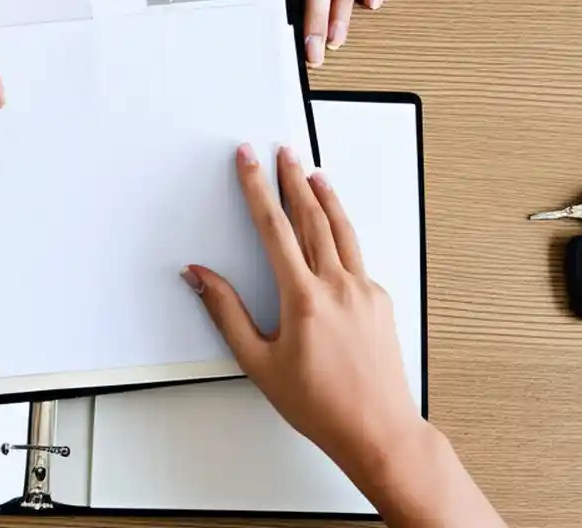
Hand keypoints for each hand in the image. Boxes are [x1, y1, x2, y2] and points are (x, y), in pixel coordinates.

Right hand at [182, 145, 505, 526]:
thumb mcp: (258, 362)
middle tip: (281, 152)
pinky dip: (343, 232)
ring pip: (342, 230)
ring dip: (324, 197)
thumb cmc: (319, 405)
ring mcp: (364, 290)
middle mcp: (338, 286)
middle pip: (311, 217)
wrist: (377, 429)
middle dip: (292, 180)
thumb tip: (201, 277)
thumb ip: (227, 312)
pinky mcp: (381, 300)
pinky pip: (357, 256)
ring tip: (312, 172)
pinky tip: (335, 230)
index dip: (257, 188)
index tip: (248, 161)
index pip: (274, 228)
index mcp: (305, 298)